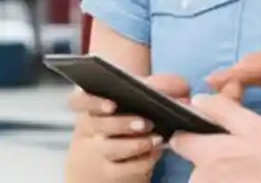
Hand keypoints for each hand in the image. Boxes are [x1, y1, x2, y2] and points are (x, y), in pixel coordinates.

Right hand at [68, 73, 189, 179]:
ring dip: (135, 144)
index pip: (78, 100)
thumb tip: (183, 87)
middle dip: (122, 124)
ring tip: (156, 139)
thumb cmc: (129, 119)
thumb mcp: (138, 99)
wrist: (114, 158)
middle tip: (145, 123)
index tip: (111, 104)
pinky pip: (124, 170)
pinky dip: (142, 161)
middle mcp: (89, 130)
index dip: (92, 101)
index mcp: (90, 106)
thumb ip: (161, 86)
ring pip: (110, 149)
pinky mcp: (110, 174)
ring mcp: (97, 154)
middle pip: (97, 125)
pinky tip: (155, 154)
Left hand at [170, 95, 260, 182]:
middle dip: (212, 162)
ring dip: (222, 178)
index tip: (208, 137)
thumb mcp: (257, 127)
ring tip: (250, 175)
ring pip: (207, 181)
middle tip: (242, 161)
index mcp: (207, 155)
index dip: (192, 136)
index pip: (179, 141)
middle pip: (195, 166)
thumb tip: (197, 99)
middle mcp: (200, 179)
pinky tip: (248, 182)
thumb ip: (223, 111)